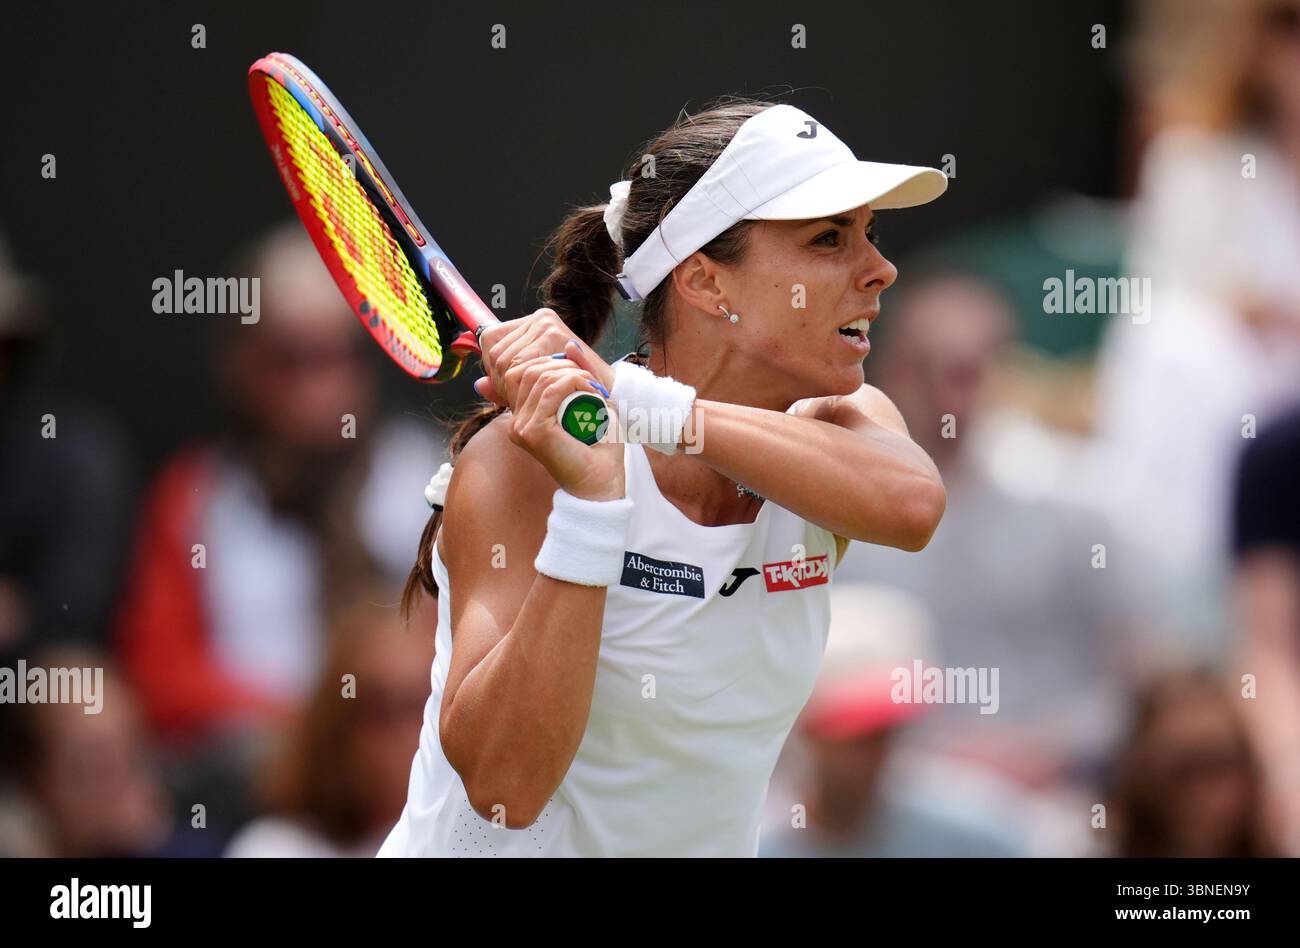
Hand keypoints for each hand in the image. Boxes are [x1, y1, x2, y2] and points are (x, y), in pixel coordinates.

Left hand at [474, 309, 614, 408]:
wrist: (608, 395)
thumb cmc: (574, 391)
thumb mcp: (535, 386)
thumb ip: (506, 385)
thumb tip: (478, 385)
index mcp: (531, 324)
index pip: (490, 341)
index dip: (493, 371)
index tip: (508, 390)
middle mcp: (538, 319)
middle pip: (495, 352)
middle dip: (501, 382)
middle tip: (520, 399)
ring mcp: (545, 324)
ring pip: (503, 361)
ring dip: (509, 387)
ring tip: (530, 398)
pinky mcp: (552, 334)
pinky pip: (516, 366)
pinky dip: (520, 387)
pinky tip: (536, 395)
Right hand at [506, 355, 625, 500]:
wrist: (603, 483)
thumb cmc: (598, 447)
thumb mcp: (588, 401)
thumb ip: (577, 373)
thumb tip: (569, 343)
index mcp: (523, 414)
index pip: (522, 369)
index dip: (551, 361)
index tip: (580, 372)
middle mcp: (516, 420)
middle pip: (527, 368)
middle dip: (563, 365)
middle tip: (591, 381)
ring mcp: (520, 427)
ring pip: (539, 376)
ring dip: (572, 373)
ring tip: (594, 389)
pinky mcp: (532, 431)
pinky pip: (549, 390)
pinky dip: (574, 382)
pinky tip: (590, 392)